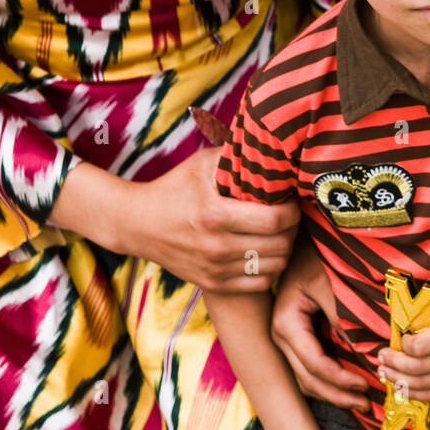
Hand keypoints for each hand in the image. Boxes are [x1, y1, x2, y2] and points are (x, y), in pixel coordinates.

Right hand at [119, 146, 298, 290]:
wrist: (136, 224)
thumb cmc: (173, 188)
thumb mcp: (202, 164)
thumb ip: (236, 156)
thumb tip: (270, 145)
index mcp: (215, 214)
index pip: (275, 220)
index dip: (293, 210)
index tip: (292, 200)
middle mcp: (216, 246)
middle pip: (280, 245)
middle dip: (293, 228)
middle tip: (291, 216)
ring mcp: (214, 269)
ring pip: (274, 266)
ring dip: (285, 249)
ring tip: (281, 233)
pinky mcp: (212, 284)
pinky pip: (259, 284)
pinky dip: (270, 268)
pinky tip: (265, 252)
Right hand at [272, 237, 369, 410]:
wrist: (305, 238)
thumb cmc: (318, 256)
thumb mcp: (333, 286)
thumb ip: (345, 321)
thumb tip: (366, 358)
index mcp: (286, 323)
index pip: (314, 365)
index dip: (340, 380)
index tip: (367, 384)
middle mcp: (280, 334)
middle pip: (307, 379)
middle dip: (337, 394)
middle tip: (367, 402)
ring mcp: (285, 337)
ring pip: (305, 378)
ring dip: (332, 391)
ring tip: (360, 398)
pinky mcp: (295, 336)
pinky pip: (308, 367)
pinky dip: (328, 379)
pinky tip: (349, 382)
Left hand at [377, 291, 429, 402]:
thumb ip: (427, 305)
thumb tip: (397, 312)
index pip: (419, 347)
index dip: (402, 345)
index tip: (398, 338)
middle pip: (417, 369)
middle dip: (393, 365)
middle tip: (381, 357)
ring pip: (422, 386)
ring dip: (398, 381)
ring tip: (385, 372)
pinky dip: (414, 393)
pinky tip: (401, 386)